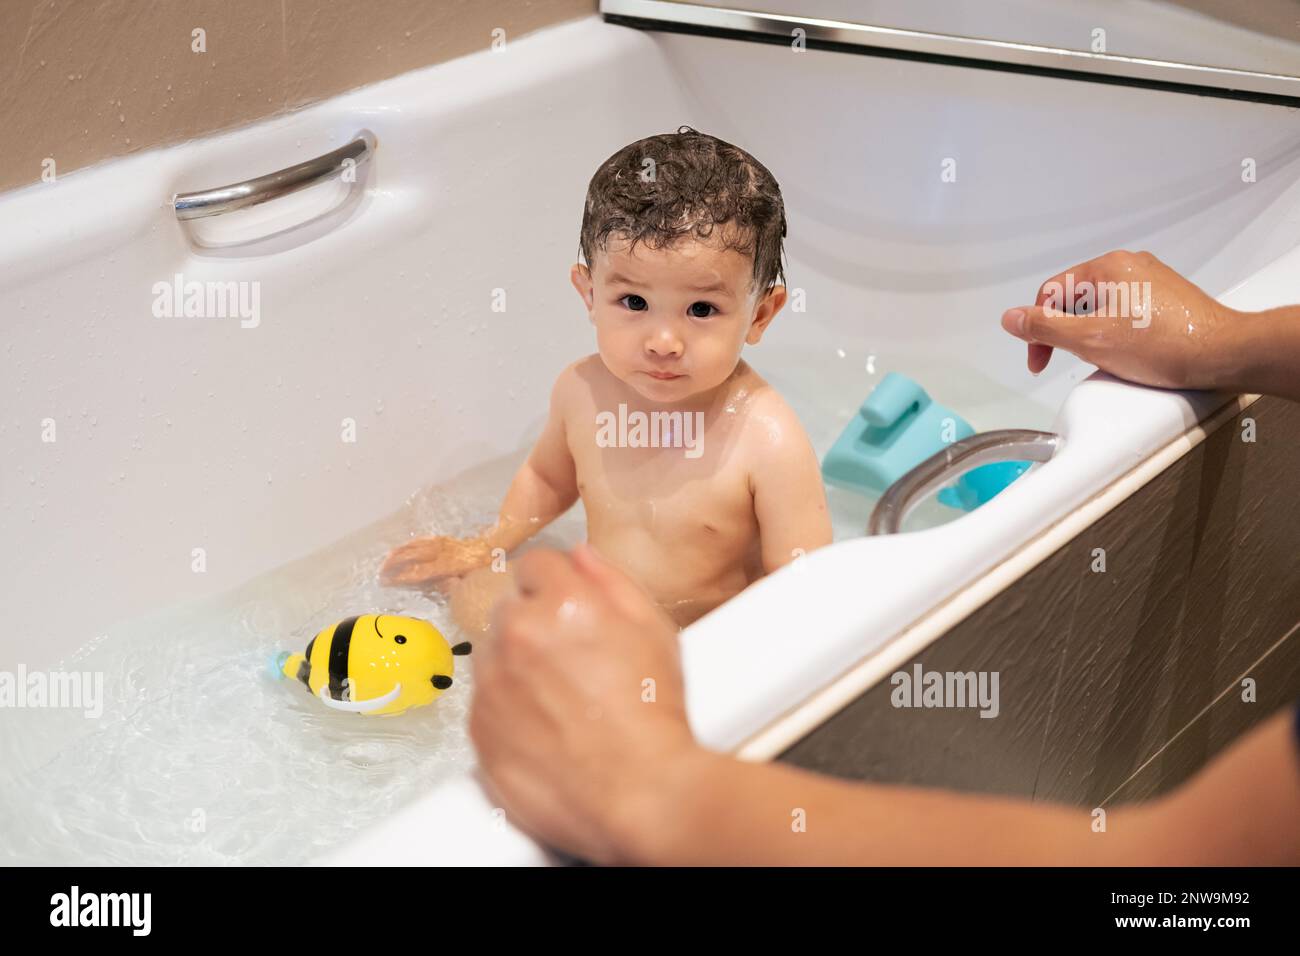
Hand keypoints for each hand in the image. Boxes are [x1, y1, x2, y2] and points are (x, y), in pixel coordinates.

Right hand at [379, 535, 492, 587]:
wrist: (493, 544)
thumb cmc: (483, 566)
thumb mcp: (472, 579)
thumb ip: (454, 584)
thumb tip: (438, 586)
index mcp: (446, 565)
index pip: (418, 572)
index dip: (401, 577)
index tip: (388, 581)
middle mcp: (440, 553)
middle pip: (411, 557)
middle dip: (393, 565)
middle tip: (380, 573)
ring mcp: (440, 544)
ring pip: (414, 546)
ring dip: (398, 553)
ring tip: (385, 561)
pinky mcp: (442, 539)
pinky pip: (422, 540)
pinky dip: (410, 544)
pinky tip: (403, 548)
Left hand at [469, 544, 698, 863]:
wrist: (639, 794)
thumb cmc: (654, 718)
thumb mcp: (654, 630)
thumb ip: (613, 581)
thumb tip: (582, 556)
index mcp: (563, 603)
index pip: (536, 563)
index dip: (557, 584)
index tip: (568, 606)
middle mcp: (518, 636)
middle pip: (509, 606)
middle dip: (535, 623)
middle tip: (573, 659)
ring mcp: (491, 684)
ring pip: (492, 653)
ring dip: (516, 664)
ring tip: (561, 699)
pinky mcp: (478, 728)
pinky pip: (484, 702)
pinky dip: (506, 709)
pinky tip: (545, 727)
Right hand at [1001, 250, 1241, 388]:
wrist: (1223, 354)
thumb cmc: (1166, 345)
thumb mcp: (1090, 340)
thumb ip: (1044, 328)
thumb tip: (1011, 318)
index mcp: (1108, 267)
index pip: (1052, 292)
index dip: (1038, 329)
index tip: (1040, 359)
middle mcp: (1130, 266)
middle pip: (1075, 299)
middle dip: (1066, 332)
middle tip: (1066, 360)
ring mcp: (1150, 281)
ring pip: (1099, 307)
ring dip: (1090, 334)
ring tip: (1103, 359)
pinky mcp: (1165, 299)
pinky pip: (1123, 313)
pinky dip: (1114, 333)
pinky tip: (1126, 354)